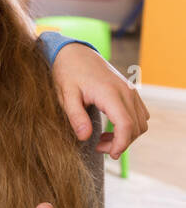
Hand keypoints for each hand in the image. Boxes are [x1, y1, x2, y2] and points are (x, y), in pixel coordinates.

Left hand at [52, 43, 148, 158]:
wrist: (75, 52)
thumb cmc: (68, 73)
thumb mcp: (65, 95)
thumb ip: (75, 116)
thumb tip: (84, 137)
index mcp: (110, 94)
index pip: (126, 125)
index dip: (121, 144)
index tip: (110, 155)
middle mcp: (126, 92)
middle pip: (136, 127)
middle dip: (122, 143)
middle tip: (99, 148)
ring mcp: (130, 91)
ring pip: (141, 122)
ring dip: (127, 135)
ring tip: (103, 140)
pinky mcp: (130, 91)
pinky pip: (140, 113)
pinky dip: (130, 125)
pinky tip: (111, 128)